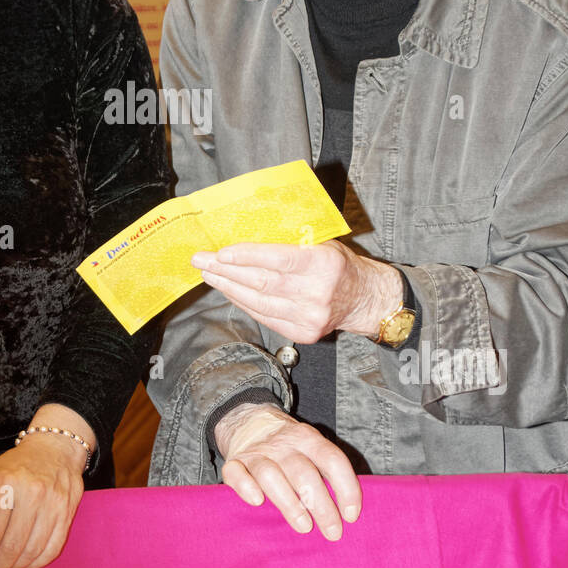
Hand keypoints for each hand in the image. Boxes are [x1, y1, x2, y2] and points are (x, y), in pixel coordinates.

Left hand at [0, 407, 94, 567]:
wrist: (53, 448)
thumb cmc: (12, 467)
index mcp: (5, 483)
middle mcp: (30, 492)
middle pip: (12, 546)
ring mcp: (52, 502)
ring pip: (32, 551)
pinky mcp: (68, 511)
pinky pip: (53, 548)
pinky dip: (37, 563)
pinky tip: (24, 564)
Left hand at [192, 241, 401, 341]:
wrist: (365, 299)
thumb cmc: (338, 265)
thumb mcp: (322, 243)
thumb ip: (291, 241)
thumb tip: (246, 234)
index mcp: (322, 264)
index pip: (278, 260)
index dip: (247, 256)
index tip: (221, 252)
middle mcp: (316, 292)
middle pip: (261, 282)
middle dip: (226, 271)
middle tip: (202, 260)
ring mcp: (309, 316)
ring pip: (258, 302)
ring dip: (228, 288)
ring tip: (209, 275)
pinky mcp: (303, 333)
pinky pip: (264, 317)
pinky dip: (243, 303)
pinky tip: (229, 291)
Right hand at [215, 401, 361, 540]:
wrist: (249, 421)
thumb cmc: (290, 448)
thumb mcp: (311, 448)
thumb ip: (326, 472)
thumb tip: (348, 513)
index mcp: (308, 439)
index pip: (332, 460)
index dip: (346, 488)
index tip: (352, 516)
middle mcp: (283, 444)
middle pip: (304, 473)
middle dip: (321, 506)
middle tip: (332, 532)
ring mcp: (257, 453)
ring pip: (271, 475)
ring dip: (289, 503)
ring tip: (304, 526)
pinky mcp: (234, 462)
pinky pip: (236, 473)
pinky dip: (245, 487)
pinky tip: (257, 501)